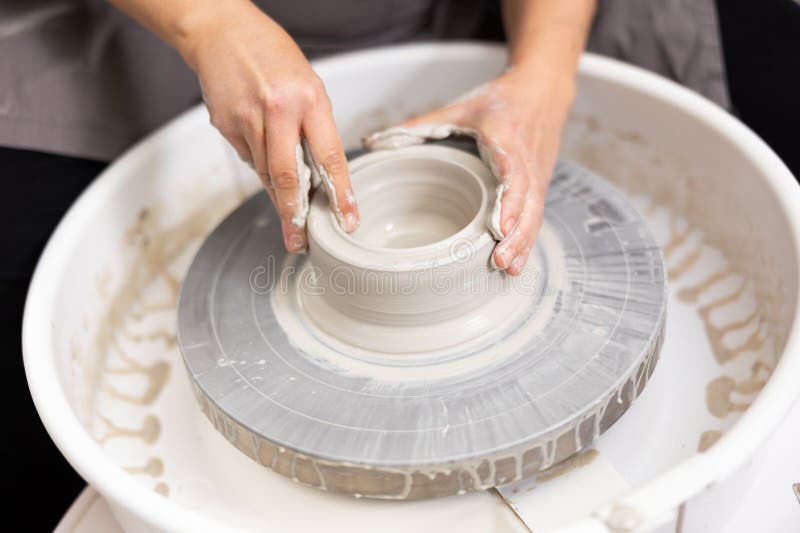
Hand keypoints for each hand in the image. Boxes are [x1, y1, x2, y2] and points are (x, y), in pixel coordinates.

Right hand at [180, 2, 358, 251]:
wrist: (220, 30)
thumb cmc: (270, 55)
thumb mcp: (307, 84)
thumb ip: (313, 127)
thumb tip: (316, 174)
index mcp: (308, 98)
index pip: (329, 157)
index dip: (340, 194)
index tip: (347, 219)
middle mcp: (278, 110)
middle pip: (287, 176)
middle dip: (294, 215)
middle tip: (299, 240)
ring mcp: (247, 119)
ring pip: (265, 173)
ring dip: (277, 192)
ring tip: (285, 205)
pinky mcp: (225, 125)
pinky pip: (247, 157)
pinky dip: (257, 162)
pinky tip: (258, 145)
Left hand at [366, 68, 573, 274]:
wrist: (542, 90)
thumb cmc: (501, 100)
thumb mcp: (459, 108)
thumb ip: (418, 126)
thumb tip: (373, 141)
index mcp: (507, 140)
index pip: (513, 175)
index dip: (509, 202)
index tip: (500, 226)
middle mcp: (527, 161)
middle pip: (527, 204)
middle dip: (516, 235)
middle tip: (500, 262)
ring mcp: (537, 175)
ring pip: (535, 214)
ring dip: (523, 243)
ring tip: (508, 269)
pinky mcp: (539, 185)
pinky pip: (536, 215)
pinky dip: (527, 239)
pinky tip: (515, 261)